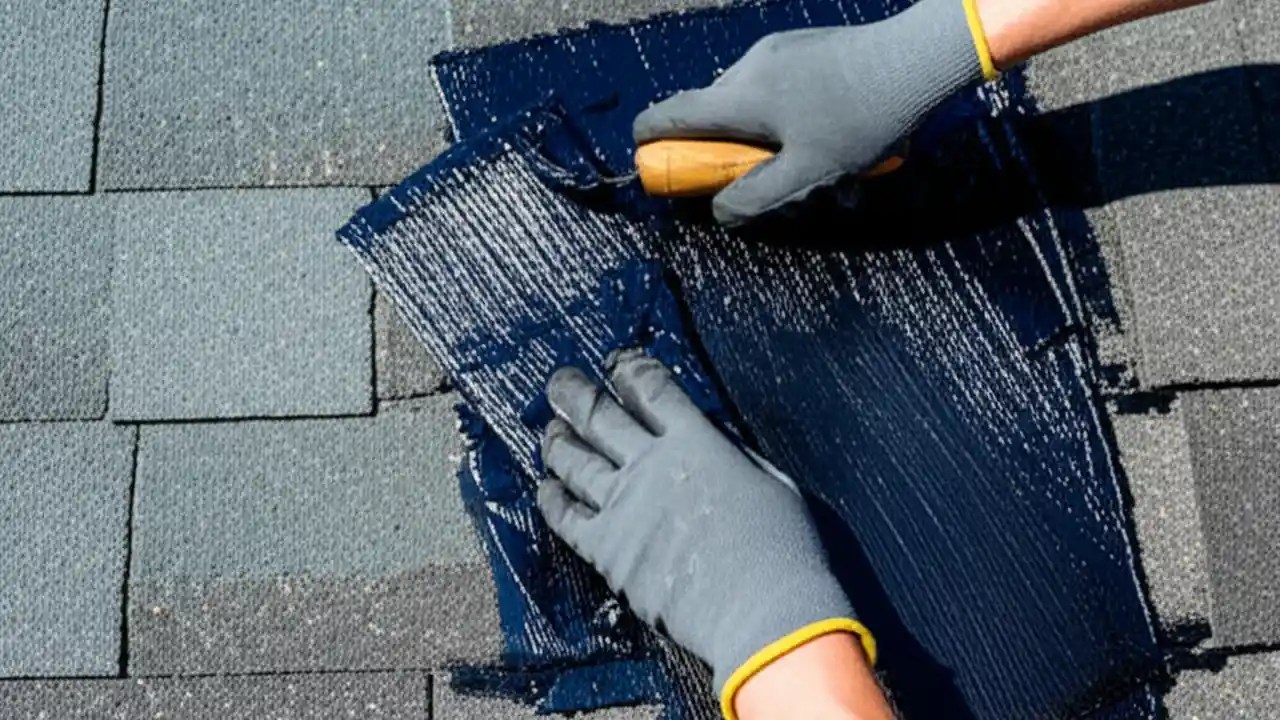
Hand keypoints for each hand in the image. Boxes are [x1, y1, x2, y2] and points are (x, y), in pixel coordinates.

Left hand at [536, 350, 876, 716]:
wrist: (766, 613)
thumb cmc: (786, 550)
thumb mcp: (771, 480)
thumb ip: (731, 452)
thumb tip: (707, 433)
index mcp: (697, 441)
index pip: (650, 388)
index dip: (628, 369)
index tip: (616, 362)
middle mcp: (651, 465)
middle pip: (599, 415)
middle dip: (575, 392)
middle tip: (559, 382)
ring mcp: (624, 507)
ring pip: (574, 460)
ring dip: (557, 441)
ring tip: (550, 430)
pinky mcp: (608, 551)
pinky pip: (566, 518)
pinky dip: (551, 499)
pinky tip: (546, 489)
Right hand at [633, 0, 989, 225]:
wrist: (916, 60)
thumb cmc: (860, 120)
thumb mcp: (809, 173)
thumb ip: (757, 198)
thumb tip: (720, 213)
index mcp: (741, 95)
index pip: (673, 113)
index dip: (651, 137)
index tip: (645, 157)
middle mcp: (751, 65)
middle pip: (715, 110)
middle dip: (723, 148)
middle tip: (747, 178)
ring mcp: (780, 50)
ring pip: (750, 100)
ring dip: (762, 136)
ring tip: (807, 166)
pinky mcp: (806, 46)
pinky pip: (779, 86)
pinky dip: (786, 116)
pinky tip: (828, 138)